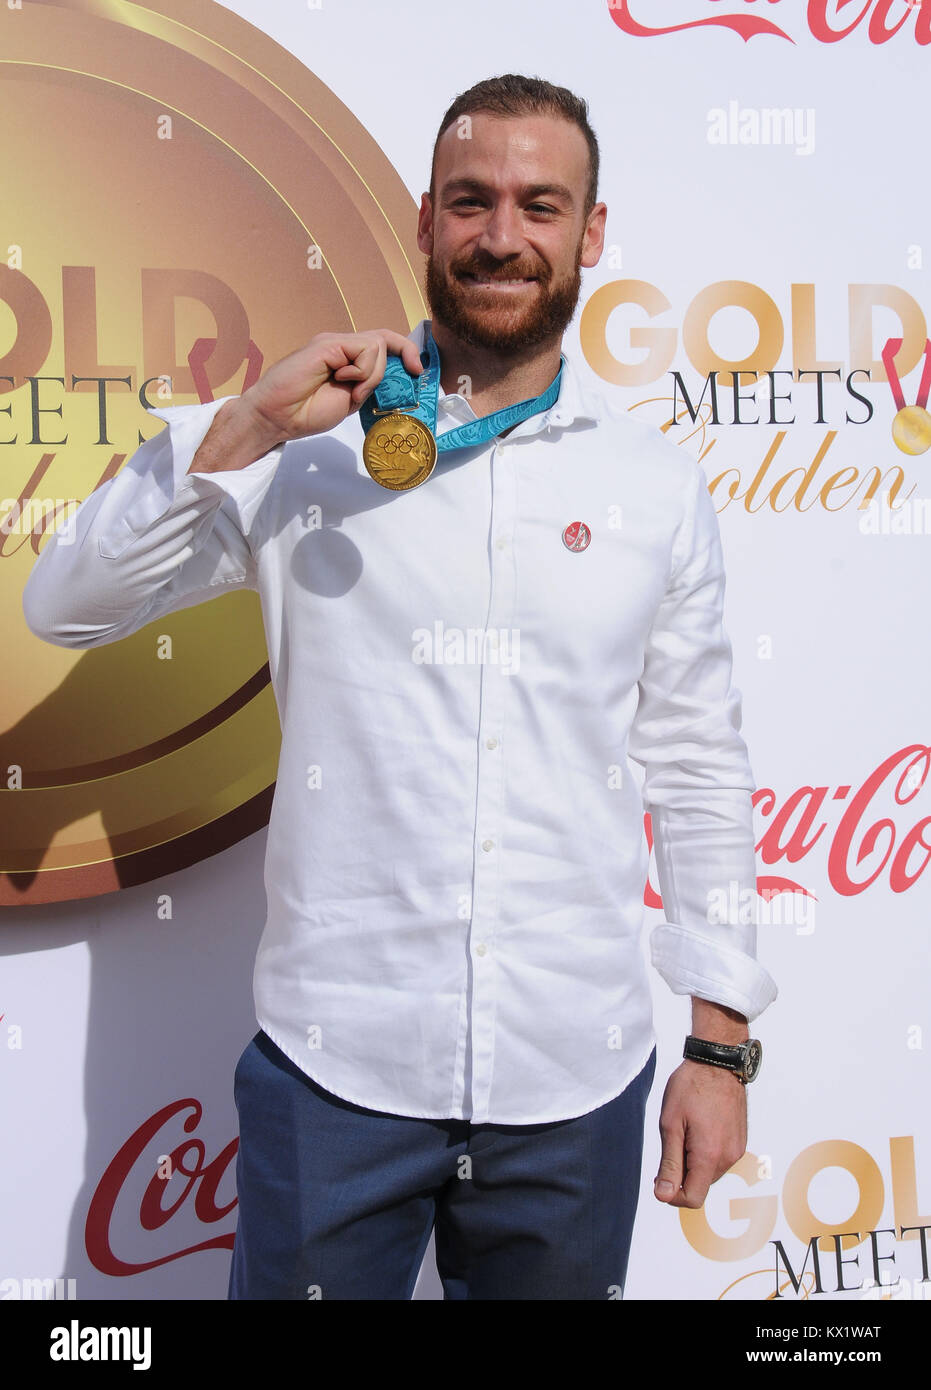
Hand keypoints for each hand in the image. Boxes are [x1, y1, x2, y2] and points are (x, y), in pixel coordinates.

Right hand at [241, 328, 423, 443]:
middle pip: (385, 338)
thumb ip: (368, 385)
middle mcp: (342, 347)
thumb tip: (395, 376)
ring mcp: (334, 344)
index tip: (417, 371)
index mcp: (348, 359)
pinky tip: (341, 381)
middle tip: (398, 380)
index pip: (383, 343)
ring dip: (372, 375)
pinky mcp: (327, 344)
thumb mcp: (350, 400)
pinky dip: (361, 371)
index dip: (406, 351)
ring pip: (377, 345)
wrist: (276, 416)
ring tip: (350, 391)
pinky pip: (364, 349)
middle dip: (401, 357)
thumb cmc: (306, 412)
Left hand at [653, 1059, 746, 1207]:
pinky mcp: (740, 1142)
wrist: (718, 1062)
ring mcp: (737, 1150)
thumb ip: (669, 1164)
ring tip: (685, 1130)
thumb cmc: (691, 1087)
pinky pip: (719, 1159)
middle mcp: (728, 1157)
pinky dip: (705, 1152)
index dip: (672, 1194)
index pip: (693, 1198)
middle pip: (700, 1185)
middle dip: (682, 1174)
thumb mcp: (670, 1124)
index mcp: (710, 1155)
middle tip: (671, 1142)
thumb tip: (664, 1196)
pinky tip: (698, 1128)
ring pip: (709, 1173)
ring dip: (693, 1162)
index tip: (660, 1176)